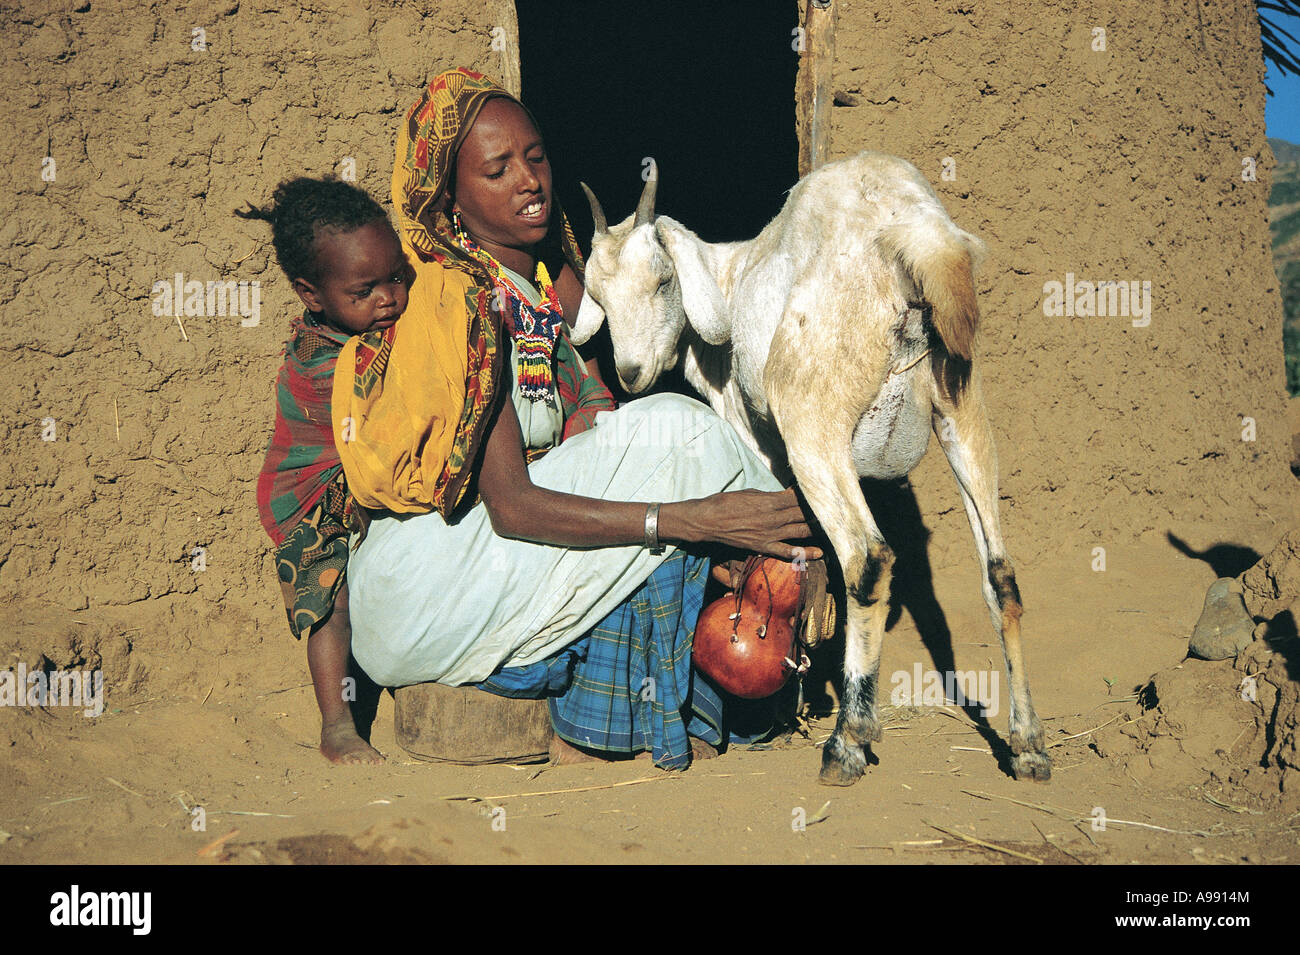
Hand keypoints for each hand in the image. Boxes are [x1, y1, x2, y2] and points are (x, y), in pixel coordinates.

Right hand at [678, 487, 821, 561]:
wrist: (708, 521)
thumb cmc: (726, 502)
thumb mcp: (751, 493)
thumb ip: (771, 495)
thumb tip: (789, 494)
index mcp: (770, 501)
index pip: (799, 498)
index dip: (814, 496)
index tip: (828, 493)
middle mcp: (773, 517)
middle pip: (804, 514)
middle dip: (821, 512)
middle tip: (839, 509)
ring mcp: (770, 533)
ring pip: (801, 530)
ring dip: (818, 529)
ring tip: (835, 527)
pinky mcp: (763, 546)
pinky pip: (787, 551)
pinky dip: (804, 553)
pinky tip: (819, 553)